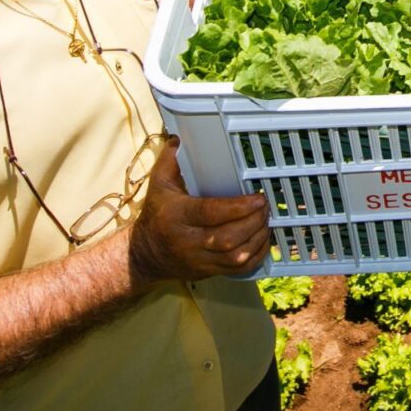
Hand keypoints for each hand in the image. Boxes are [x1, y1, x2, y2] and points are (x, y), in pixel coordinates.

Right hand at [126, 137, 270, 283]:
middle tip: (265, 206)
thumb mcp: (157, 185)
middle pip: (227, 237)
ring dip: (258, 238)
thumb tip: (180, 139)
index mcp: (176, 216)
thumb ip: (170, 160)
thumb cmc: (155, 215)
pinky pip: (238, 269)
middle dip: (253, 222)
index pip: (210, 213)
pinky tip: (263, 239)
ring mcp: (199, 259)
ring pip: (235, 256)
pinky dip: (257, 255)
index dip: (238, 207)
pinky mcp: (208, 271)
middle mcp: (188, 240)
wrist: (144, 256)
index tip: (258, 198)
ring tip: (266, 220)